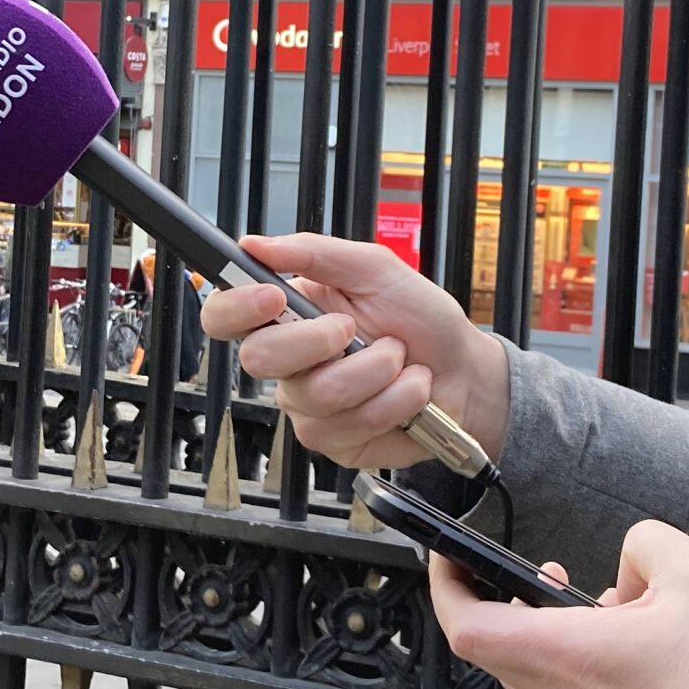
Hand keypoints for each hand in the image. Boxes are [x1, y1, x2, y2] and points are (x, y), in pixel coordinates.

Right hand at [197, 232, 508, 470]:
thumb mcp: (374, 268)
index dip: (236, 308)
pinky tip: (409, 392)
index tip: (273, 297)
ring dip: (377, 369)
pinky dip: (396, 400)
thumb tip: (255, 244)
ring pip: (319, 394)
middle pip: (259, 359)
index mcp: (286, 316)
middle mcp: (288, 366)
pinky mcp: (335, 443)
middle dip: (318, 339)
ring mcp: (308, 409)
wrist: (464, 370)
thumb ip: (314, 253)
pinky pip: (354, 423)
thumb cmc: (419, 317)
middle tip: (356, 328)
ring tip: (400, 359)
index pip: (224, 317)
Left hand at [428, 522, 688, 688]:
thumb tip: (631, 559)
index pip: (467, 627)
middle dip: (507, 601)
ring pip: (538, 673)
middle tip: (539, 574)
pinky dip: (584, 661)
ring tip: (609, 603)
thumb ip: (647, 545)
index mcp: (568, 658)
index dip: (446, 586)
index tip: (450, 559)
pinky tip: (637, 641)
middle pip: (497, 649)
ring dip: (552, 631)